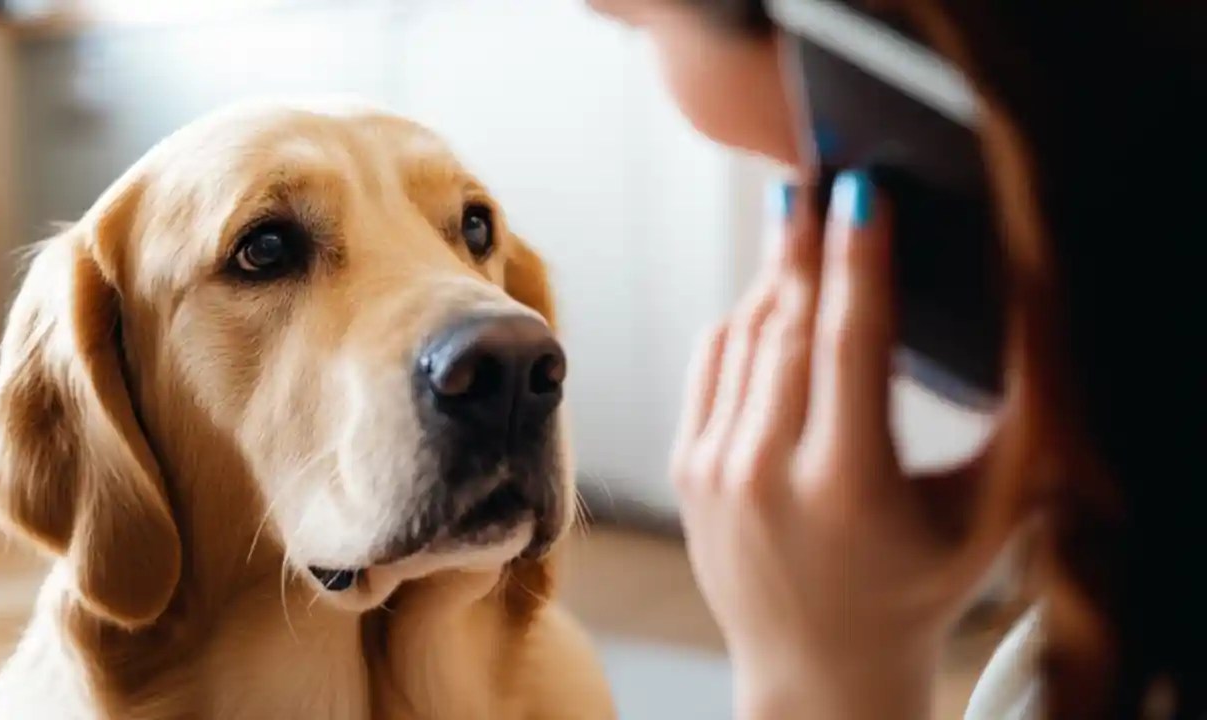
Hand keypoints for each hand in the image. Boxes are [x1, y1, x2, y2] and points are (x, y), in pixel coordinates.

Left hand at [672, 172, 1019, 718]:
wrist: (818, 667)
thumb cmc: (918, 586)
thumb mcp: (987, 514)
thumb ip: (1023, 417)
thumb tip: (1036, 305)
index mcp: (846, 486)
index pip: (849, 343)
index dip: (857, 259)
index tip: (859, 191)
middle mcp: (764, 476)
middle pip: (785, 327)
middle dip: (804, 246)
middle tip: (819, 177)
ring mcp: (713, 472)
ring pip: (741, 337)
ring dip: (774, 279)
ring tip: (803, 231)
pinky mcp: (685, 471)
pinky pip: (710, 364)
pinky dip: (741, 321)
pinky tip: (771, 296)